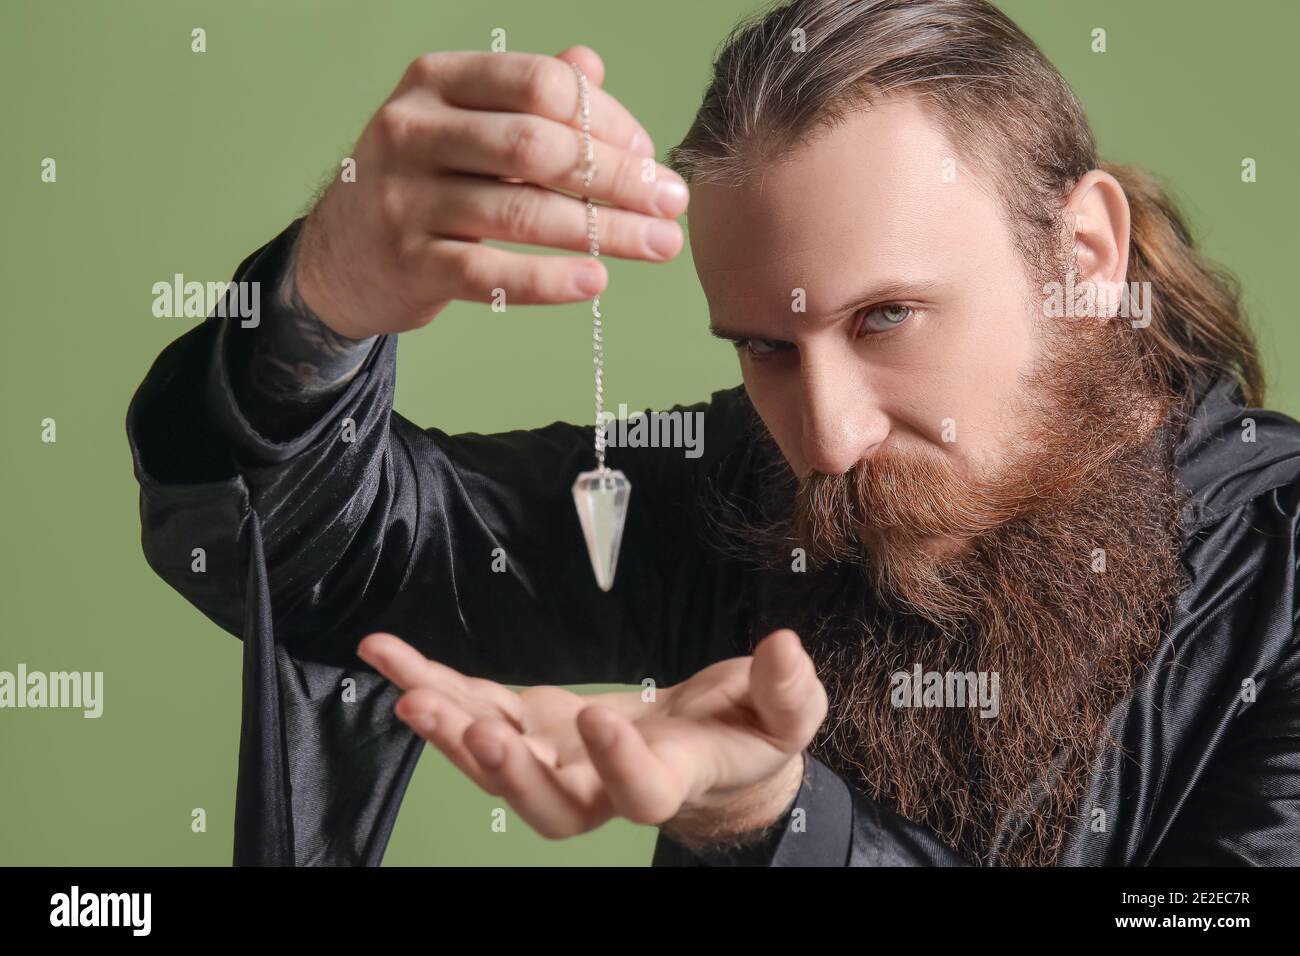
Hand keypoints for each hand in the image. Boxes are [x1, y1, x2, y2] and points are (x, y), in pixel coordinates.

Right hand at [294, 45, 689, 338]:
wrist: (338, 255)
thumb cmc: (423, 181)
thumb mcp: (461, 123)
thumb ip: (524, 95)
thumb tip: (592, 64)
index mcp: (436, 82)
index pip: (539, 84)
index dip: (606, 118)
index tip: (649, 155)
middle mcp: (413, 131)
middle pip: (538, 147)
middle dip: (618, 176)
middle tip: (672, 204)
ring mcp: (404, 200)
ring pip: (521, 213)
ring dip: (602, 230)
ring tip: (657, 245)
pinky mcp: (408, 264)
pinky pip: (490, 273)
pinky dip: (549, 280)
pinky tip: (596, 281)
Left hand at [355, 629, 827, 849]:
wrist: (711, 751)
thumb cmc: (752, 733)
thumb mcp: (788, 713)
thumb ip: (789, 690)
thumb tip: (784, 646)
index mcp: (670, 778)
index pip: (641, 792)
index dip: (620, 765)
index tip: (605, 719)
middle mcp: (601, 784)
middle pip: (545, 804)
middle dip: (508, 772)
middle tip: (478, 732)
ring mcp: (558, 758)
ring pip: (496, 762)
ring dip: (450, 730)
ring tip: (408, 689)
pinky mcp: (531, 724)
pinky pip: (474, 708)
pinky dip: (429, 683)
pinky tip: (385, 654)